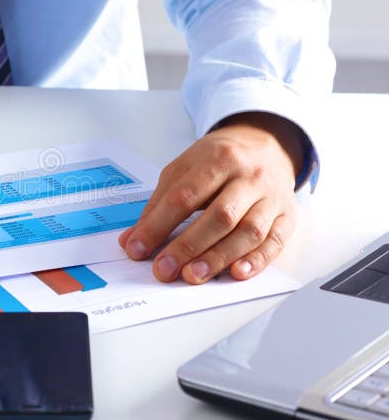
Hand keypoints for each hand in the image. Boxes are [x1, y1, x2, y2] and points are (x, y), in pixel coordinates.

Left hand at [118, 112, 305, 283]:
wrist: (265, 144)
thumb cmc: (218, 160)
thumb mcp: (183, 169)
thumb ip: (158, 204)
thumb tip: (133, 240)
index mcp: (218, 159)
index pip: (184, 197)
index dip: (158, 226)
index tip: (137, 248)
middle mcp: (249, 177)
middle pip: (219, 216)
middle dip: (188, 246)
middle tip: (164, 269)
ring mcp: (271, 197)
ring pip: (248, 232)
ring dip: (218, 258)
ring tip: (193, 276)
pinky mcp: (287, 216)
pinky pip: (275, 242)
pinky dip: (256, 261)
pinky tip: (236, 273)